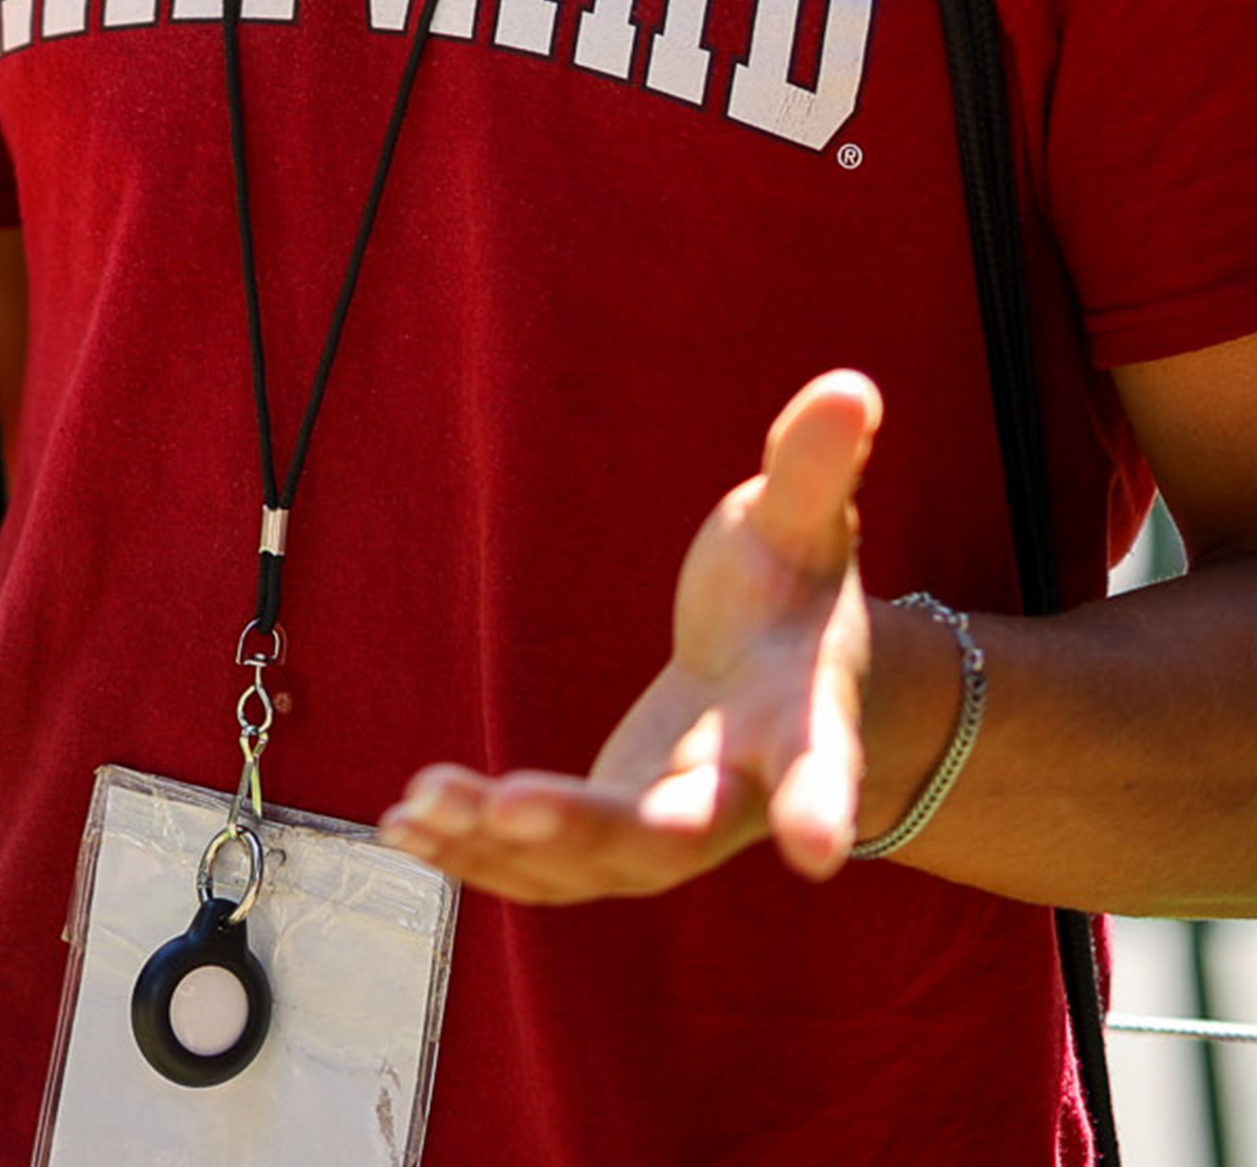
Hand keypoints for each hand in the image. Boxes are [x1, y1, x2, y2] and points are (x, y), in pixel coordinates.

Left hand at [380, 372, 895, 899]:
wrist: (783, 683)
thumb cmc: (789, 590)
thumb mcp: (804, 525)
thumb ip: (815, 467)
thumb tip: (851, 386)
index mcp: (801, 718)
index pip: (819, 762)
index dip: (821, 802)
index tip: (815, 851)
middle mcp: (737, 797)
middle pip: (672, 835)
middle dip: (592, 826)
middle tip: (513, 805)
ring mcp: (669, 834)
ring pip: (590, 867)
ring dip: (504, 848)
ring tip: (420, 807)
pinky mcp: (611, 843)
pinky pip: (547, 870)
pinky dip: (479, 859)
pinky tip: (405, 829)